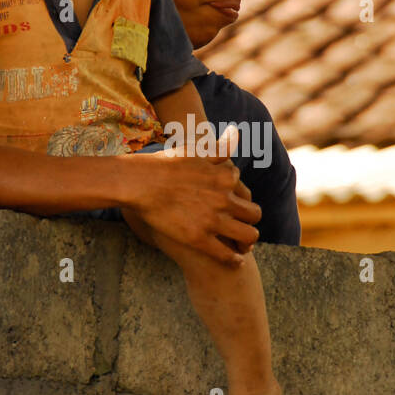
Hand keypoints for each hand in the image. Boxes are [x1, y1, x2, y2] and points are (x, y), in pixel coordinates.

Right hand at [131, 129, 261, 262]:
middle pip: (254, 214)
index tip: (237, 205)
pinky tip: (235, 261)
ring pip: (247, 236)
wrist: (140, 182)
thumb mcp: (196, 150)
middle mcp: (224, 200)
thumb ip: (219, 147)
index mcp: (225, 178)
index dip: (242, 200)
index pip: (247, 192)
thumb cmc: (166, 163)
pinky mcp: (199, 239)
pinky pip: (226, 255)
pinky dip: (234, 260)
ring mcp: (213, 221)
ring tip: (243, 244)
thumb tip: (236, 133)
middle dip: (251, 220)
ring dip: (248, 241)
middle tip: (246, 225)